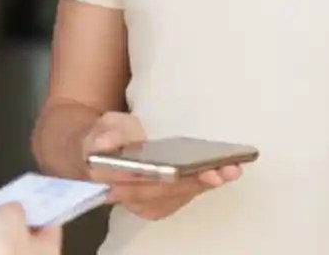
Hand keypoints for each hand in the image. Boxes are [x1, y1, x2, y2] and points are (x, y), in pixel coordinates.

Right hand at [81, 112, 242, 220]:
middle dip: (192, 182)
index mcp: (105, 176)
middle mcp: (123, 196)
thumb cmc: (103, 138)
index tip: (181, 171)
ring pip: (174, 198)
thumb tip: (105, 143)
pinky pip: (180, 198)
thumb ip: (106, 132)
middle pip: (161, 192)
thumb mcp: (104, 124)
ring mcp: (140, 203)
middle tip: (220, 170)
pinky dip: (201, 186)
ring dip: (203, 186)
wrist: (98, 153)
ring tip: (230, 170)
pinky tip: (221, 174)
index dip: (159, 178)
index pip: (135, 180)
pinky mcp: (155, 205)